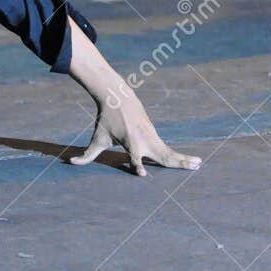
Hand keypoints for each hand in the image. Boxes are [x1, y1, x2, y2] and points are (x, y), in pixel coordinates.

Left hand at [71, 88, 201, 175]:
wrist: (119, 97)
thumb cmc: (106, 121)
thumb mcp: (97, 138)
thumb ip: (87, 155)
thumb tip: (70, 164)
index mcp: (130, 142)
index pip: (133, 156)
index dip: (137, 164)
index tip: (141, 173)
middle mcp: (144, 140)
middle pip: (161, 154)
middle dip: (176, 162)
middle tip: (193, 167)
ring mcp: (152, 137)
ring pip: (169, 152)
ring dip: (184, 159)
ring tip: (199, 164)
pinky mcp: (155, 136)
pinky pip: (167, 150)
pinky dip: (179, 156)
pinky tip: (191, 162)